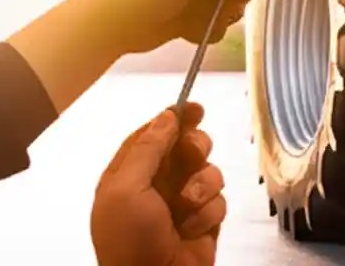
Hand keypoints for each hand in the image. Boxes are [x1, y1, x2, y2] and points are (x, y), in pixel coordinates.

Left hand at [92, 104, 226, 265]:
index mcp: (126, 176)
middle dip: (194, 148)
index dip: (172, 119)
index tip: (194, 107)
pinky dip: (208, 212)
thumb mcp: (126, 189)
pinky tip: (194, 228)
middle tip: (194, 155)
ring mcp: (181, 204)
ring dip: (202, 186)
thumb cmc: (130, 238)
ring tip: (188, 206)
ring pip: (207, 172)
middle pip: (184, 148)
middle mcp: (154, 186)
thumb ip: (147, 149)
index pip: (150, 136)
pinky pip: (218, 200)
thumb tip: (166, 116)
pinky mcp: (204, 220)